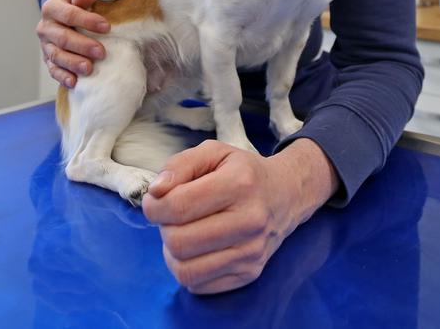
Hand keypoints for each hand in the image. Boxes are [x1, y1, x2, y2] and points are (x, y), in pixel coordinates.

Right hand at [36, 0, 110, 87]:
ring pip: (57, 56)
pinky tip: (74, 82)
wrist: (59, 13)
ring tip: (89, 68)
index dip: (87, 21)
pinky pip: (53, 69)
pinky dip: (62, 77)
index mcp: (51, 8)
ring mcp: (45, 45)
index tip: (106, 27)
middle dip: (82, 46)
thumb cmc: (73, 2)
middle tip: (100, 52)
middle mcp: (45, 27)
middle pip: (62, 38)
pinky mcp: (48, 59)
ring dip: (73, 63)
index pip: (68, 14)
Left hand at [142, 138, 337, 293]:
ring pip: (186, 271)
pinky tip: (197, 250)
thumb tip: (155, 193)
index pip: (178, 206)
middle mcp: (250, 221)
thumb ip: (179, 165)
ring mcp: (252, 252)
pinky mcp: (250, 274)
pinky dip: (188, 270)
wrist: (285, 196)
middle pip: (179, 242)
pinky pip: (199, 286)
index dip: (154, 206)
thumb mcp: (213, 153)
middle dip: (164, 229)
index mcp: (239, 184)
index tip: (156, 201)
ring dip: (172, 254)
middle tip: (172, 218)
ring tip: (183, 234)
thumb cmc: (242, 173)